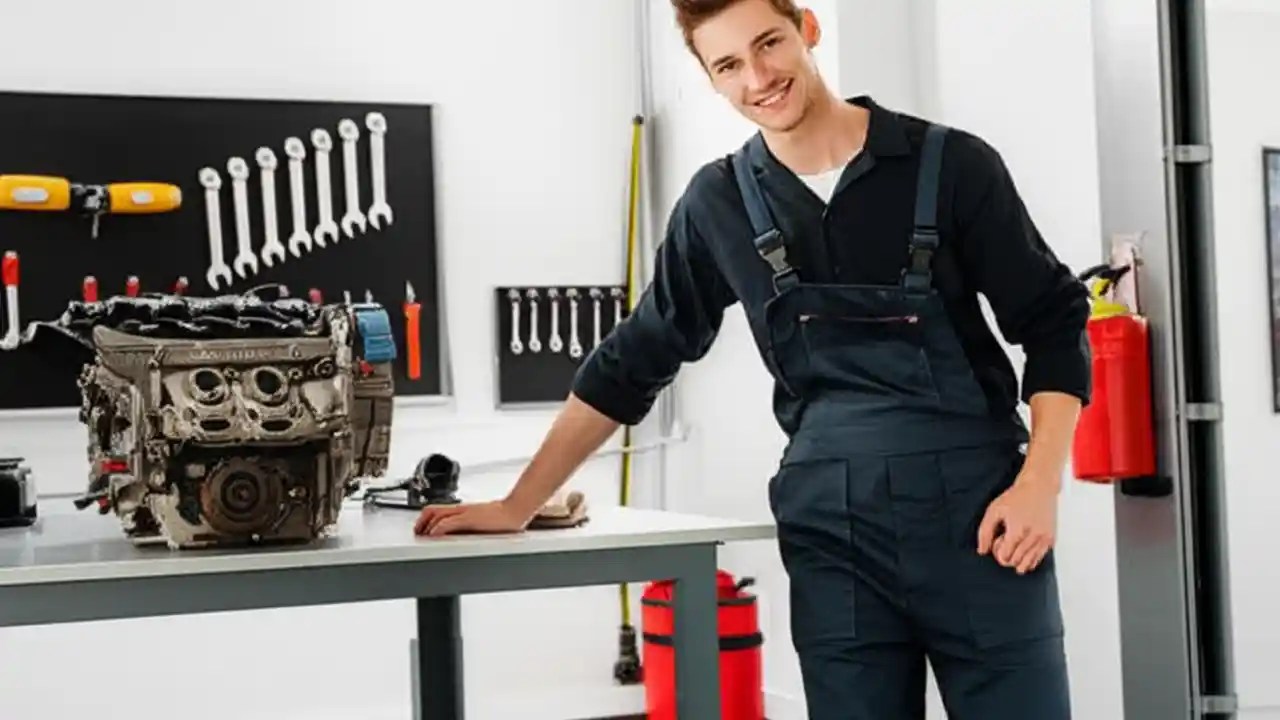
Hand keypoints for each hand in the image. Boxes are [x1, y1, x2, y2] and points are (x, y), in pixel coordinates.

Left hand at [413, 499, 530, 536]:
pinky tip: (434, 535)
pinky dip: (438, 528)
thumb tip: (460, 534)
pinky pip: (448, 522)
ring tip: (422, 536)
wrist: (515, 512)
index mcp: (462, 510)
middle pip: (432, 510)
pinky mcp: (470, 519)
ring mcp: (464, 513)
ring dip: (426, 526)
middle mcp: (461, 509)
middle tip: (417, 533)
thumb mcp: (480, 521)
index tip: (420, 529)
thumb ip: (468, 525)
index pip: (436, 509)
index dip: (424, 519)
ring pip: (437, 515)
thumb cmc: (502, 519)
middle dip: (420, 522)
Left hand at [976, 474, 1058, 573]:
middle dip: (1007, 555)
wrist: (1039, 487)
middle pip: (1015, 562)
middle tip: (1006, 540)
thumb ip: (985, 532)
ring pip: (1028, 564)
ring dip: (1018, 560)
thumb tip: (982, 551)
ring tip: (1015, 545)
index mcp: (1018, 530)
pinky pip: (1039, 560)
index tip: (999, 539)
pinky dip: (1029, 559)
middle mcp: (1033, 537)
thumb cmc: (1016, 497)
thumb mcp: (994, 510)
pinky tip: (1024, 548)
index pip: (1005, 557)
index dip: (998, 551)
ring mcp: (1044, 539)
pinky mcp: (1051, 540)